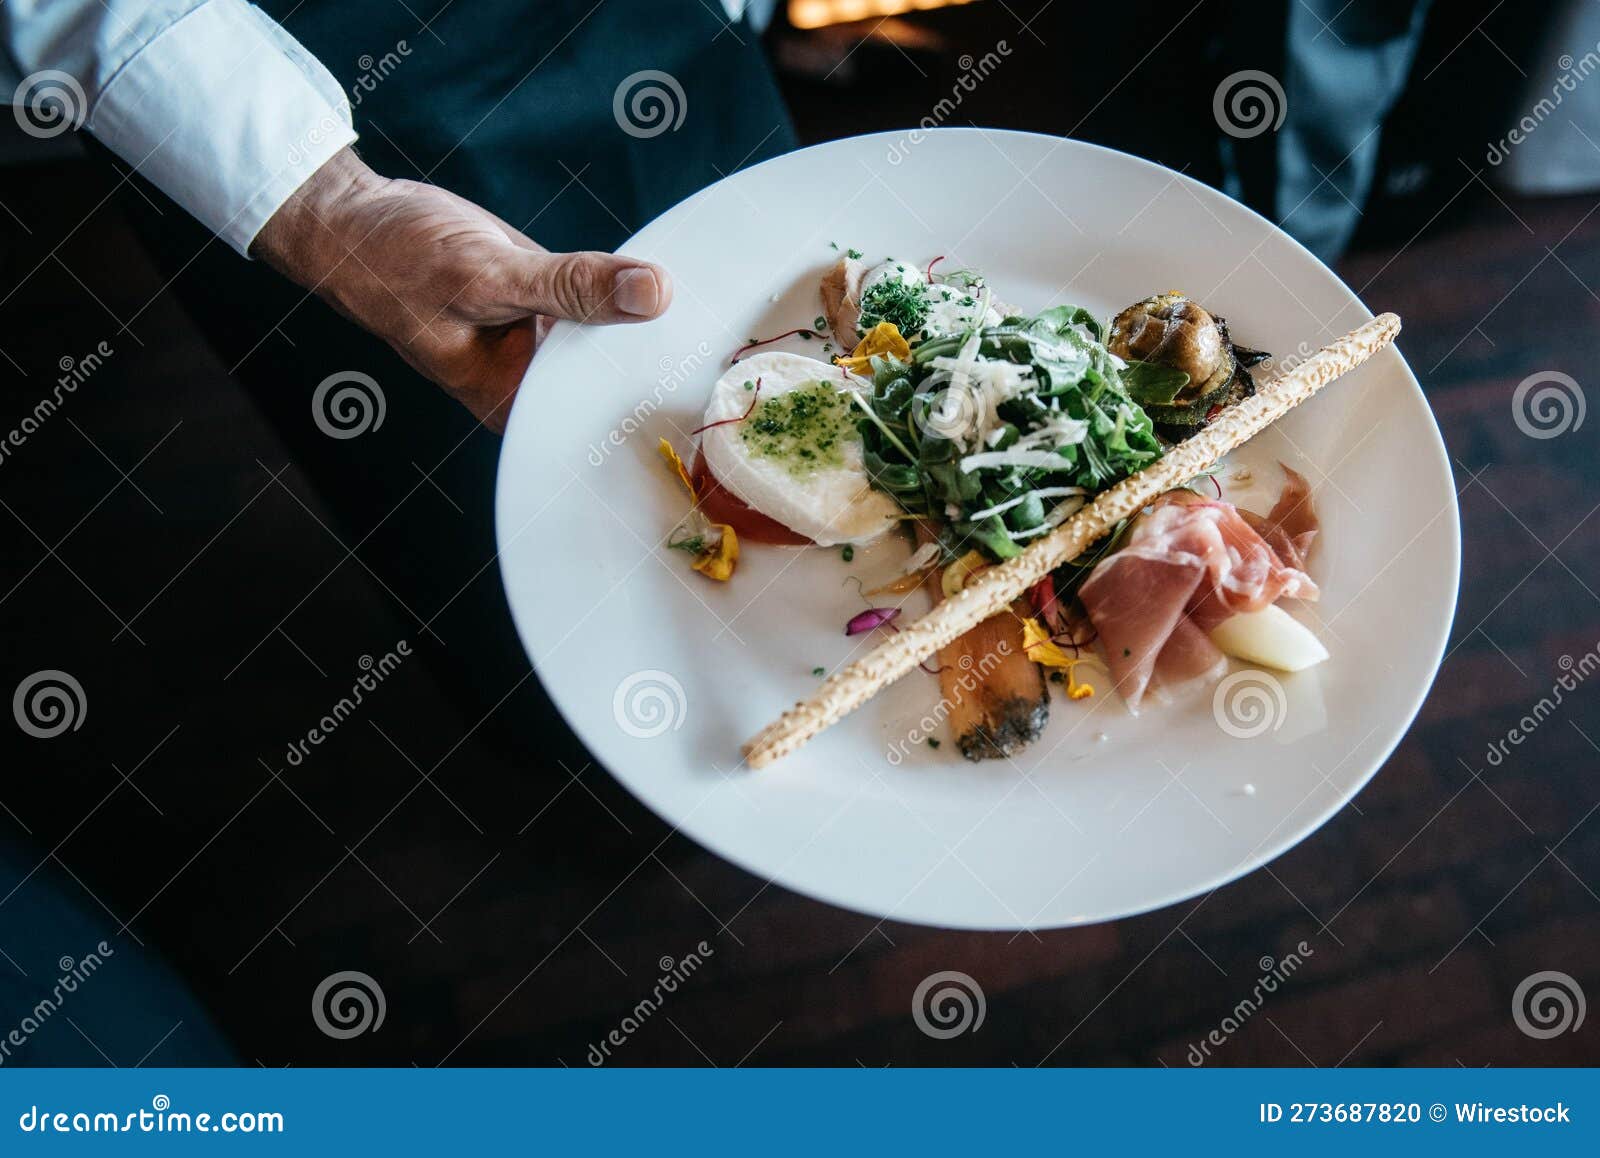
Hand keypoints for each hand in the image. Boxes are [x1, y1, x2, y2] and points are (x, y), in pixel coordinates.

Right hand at [252, 147, 671, 430]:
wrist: (359, 221)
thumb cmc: (398, 260)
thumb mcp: (489, 275)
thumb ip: (571, 287)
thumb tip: (653, 293)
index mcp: (516, 402)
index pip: (602, 412)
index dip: (656, 393)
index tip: (711, 369)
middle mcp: (534, 382)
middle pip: (616, 378)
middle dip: (662, 355)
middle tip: (724, 331)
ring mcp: (544, 343)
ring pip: (614, 336)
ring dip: (650, 319)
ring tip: (711, 307)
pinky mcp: (549, 304)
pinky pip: (601, 300)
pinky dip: (626, 286)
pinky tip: (669, 275)